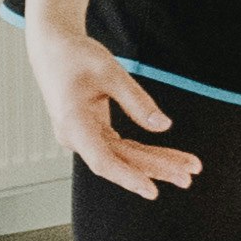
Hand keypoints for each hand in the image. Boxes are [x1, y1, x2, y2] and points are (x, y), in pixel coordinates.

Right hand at [26, 22, 188, 199]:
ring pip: (124, 156)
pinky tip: (167, 159)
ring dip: (156, 163)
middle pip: (120, 160)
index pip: (102, 160)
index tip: (151, 190)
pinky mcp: (92, 133)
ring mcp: (84, 137)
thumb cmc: (73, 57)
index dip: (127, 177)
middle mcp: (75, 136)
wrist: (52, 50)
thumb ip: (136, 101)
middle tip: (187, 176)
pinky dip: (145, 152)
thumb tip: (162, 125)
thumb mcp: (109, 72)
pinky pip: (121, 147)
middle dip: (157, 168)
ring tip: (186, 168)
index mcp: (73, 123)